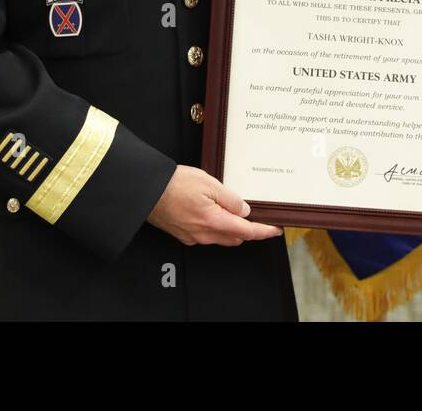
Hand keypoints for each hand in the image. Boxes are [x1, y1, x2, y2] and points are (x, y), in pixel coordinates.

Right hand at [146, 164, 283, 245]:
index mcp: (214, 222)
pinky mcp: (183, 234)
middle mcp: (204, 234)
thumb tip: (243, 210)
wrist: (146, 190)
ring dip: (230, 228)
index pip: (246, 232)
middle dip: (247, 229)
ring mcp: (193, 236)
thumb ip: (230, 199)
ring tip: (230, 209)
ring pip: (220, 237)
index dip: (264, 231)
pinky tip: (211, 211)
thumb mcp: (209, 183)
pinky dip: (214, 226)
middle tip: (254, 214)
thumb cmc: (174, 184)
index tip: (275, 230)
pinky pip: (206, 234)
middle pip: (235, 237)